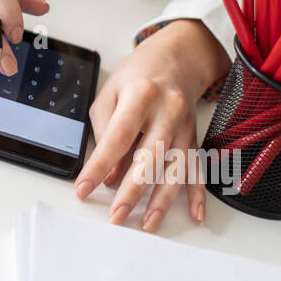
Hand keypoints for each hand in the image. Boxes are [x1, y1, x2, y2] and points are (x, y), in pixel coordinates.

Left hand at [74, 19, 229, 231]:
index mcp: (141, 95)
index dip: (100, 165)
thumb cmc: (138, 75)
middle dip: (132, 192)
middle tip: (116, 217)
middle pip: (150, 157)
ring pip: (175, 169)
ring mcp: (184, 125)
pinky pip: (196, 168)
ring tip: (148, 224)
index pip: (118, 136)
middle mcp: (168, 111)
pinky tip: (196, 215)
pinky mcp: (194, 136)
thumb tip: (109, 174)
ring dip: (162, 201)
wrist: (178, 56)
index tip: (84, 188)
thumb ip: (106, 131)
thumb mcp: (110, 92)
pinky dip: (197, 194)